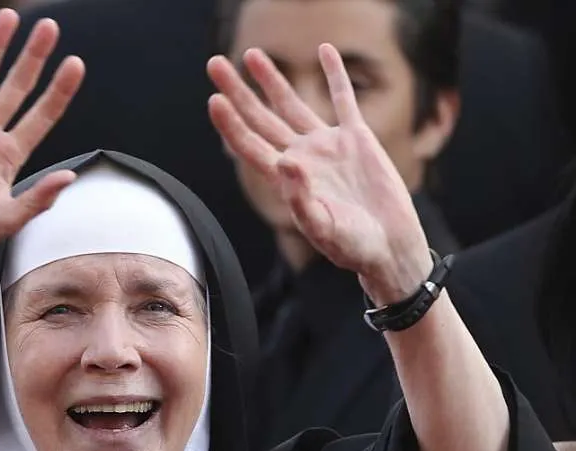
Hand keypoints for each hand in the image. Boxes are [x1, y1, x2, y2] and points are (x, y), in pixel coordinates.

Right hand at [0, 10, 84, 275]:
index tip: (76, 63)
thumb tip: (71, 176)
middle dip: (32, 58)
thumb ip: (37, 198)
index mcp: (9, 157)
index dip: (58, 91)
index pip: (41, 116)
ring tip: (8, 17)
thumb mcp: (6, 219)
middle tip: (49, 26)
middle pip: (15, 88)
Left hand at [207, 45, 431, 304]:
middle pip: (261, 118)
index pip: (250, 146)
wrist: (389, 246)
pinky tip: (325, 50)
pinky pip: (344, 99)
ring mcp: (327, 146)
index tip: (214, 100)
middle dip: (238, 92)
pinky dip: (335, 74)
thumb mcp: (324, 230)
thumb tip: (286, 163)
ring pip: (292, 104)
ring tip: (252, 54)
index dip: (231, 124)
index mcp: (285, 181)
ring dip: (272, 80)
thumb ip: (302, 200)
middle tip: (215, 64)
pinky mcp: (357, 139)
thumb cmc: (352, 247)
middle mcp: (300, 158)